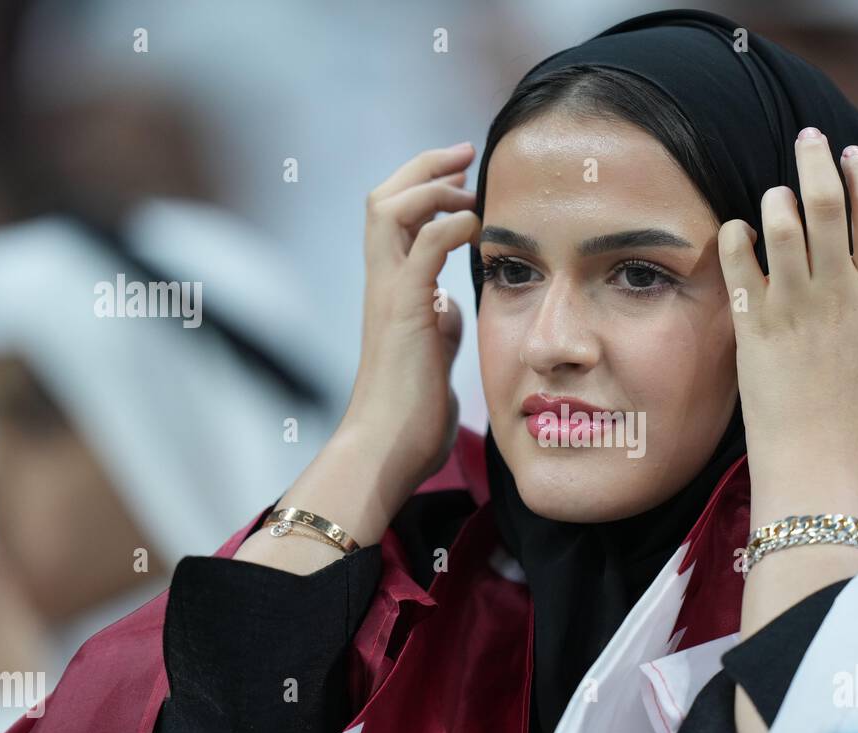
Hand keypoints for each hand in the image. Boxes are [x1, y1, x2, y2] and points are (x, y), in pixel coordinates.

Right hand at [343, 142, 480, 488]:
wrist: (386, 451)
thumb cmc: (410, 414)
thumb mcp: (433, 352)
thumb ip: (439, 322)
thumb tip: (450, 306)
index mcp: (391, 292)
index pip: (397, 219)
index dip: (426, 188)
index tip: (464, 175)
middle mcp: (381, 285)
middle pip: (384, 198)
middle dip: (424, 168)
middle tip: (464, 156)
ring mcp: (387, 296)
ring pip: (389, 211)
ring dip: (431, 188)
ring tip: (468, 188)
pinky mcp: (402, 313)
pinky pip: (421, 251)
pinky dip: (447, 226)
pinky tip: (475, 225)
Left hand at [717, 129, 857, 472]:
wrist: (819, 465)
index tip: (852, 155)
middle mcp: (838, 293)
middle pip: (827, 203)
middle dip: (817, 159)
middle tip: (807, 138)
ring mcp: (794, 308)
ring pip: (783, 224)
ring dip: (777, 196)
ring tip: (774, 193)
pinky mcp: (754, 327)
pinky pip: (739, 265)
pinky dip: (736, 236)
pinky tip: (739, 230)